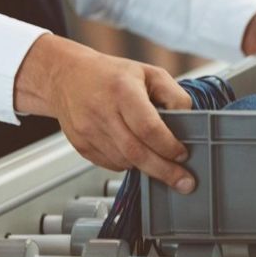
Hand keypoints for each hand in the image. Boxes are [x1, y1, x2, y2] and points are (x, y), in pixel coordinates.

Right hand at [15, 35, 195, 192]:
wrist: (67, 76)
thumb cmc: (111, 74)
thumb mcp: (151, 73)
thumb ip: (174, 95)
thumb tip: (189, 120)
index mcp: (122, 90)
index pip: (148, 128)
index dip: (168, 146)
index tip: (183, 154)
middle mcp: (102, 112)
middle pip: (136, 152)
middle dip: (164, 171)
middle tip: (184, 183)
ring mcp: (88, 131)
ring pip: (124, 161)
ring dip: (147, 167)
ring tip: (162, 164)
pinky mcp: (81, 145)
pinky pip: (111, 164)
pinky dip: (128, 164)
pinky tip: (136, 154)